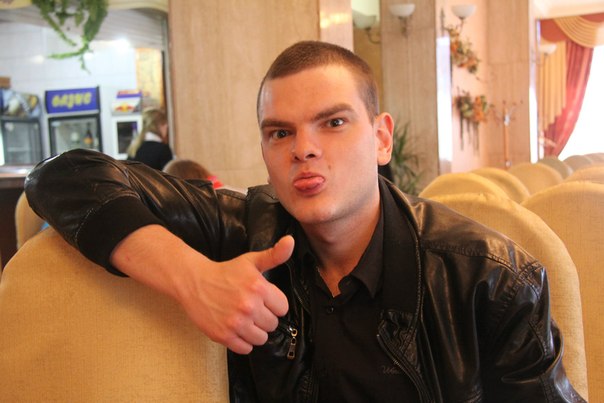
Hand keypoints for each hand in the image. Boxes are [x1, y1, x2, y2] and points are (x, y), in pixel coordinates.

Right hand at [111, 226, 292, 354]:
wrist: (194, 282)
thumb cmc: (226, 272)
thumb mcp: (251, 261)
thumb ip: (275, 254)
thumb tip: (291, 241)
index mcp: (258, 287)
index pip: (283, 308)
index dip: (274, 304)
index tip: (263, 299)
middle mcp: (249, 306)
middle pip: (273, 324)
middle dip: (265, 317)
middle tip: (251, 308)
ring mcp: (236, 323)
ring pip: (261, 339)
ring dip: (255, 331)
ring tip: (245, 319)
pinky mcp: (223, 336)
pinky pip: (245, 349)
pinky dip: (243, 342)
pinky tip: (236, 328)